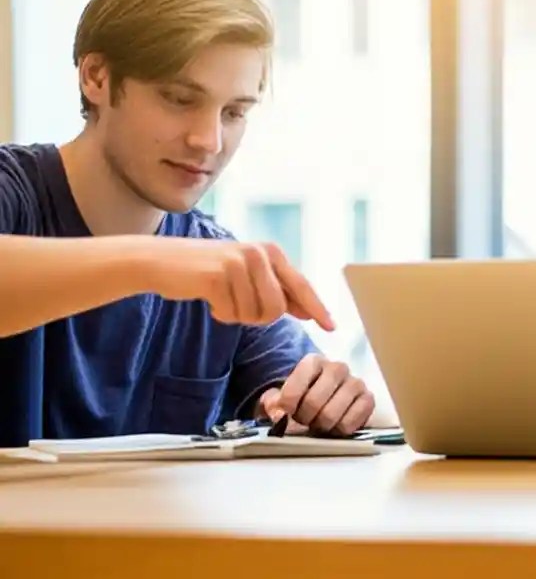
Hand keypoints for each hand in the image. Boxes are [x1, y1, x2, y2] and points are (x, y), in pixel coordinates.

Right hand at [144, 239, 333, 330]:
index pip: (301, 285)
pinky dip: (221, 313)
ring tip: (222, 297)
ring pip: (255, 314)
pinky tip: (209, 297)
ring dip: (238, 315)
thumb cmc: (207, 271)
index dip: (317, 308)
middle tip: (238, 306)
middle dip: (259, 317)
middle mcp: (259, 254)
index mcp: (271, 252)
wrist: (161, 261)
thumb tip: (307, 310)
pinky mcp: (218, 276)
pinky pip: (231, 314)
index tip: (332, 326)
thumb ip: (277, 290)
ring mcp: (239, 263)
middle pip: (277, 308)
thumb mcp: (247, 275)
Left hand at [258, 354, 374, 435]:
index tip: (286, 414)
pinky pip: (352, 421)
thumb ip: (274, 404)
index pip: (296, 385)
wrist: (325, 401)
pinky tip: (335, 426)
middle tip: (304, 421)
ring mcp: (355, 383)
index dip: (288, 405)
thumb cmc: (302, 399)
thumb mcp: (280, 398)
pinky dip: (340, 429)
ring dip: (321, 426)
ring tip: (318, 423)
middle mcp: (337, 368)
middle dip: (304, 418)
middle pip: (314, 402)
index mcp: (314, 362)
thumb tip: (279, 416)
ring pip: (332, 414)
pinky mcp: (368, 399)